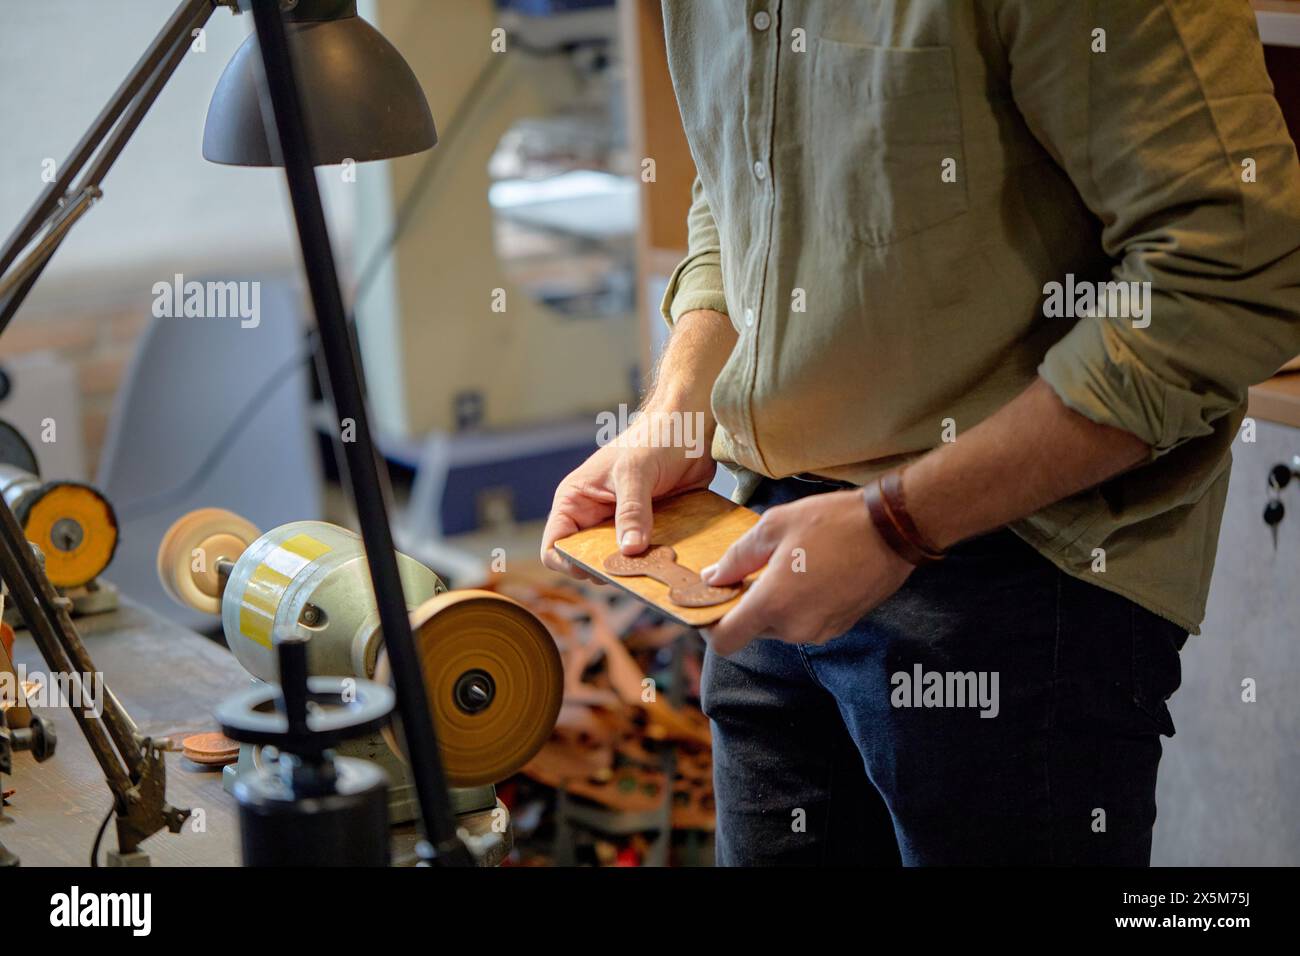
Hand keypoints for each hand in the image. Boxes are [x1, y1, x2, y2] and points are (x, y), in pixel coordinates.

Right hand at [541, 409, 717, 579]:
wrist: (691, 425)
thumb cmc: (654, 437)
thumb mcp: (636, 472)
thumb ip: (632, 511)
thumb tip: (629, 550)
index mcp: (575, 501)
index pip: (555, 546)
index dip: (568, 563)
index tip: (598, 569)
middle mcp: (594, 517)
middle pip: (588, 560)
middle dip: (607, 569)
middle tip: (634, 572)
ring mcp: (622, 525)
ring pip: (619, 562)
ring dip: (636, 568)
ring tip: (655, 567)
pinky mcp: (649, 529)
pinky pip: (647, 556)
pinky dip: (657, 561)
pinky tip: (671, 562)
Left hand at [701, 488, 914, 655]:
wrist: (892, 530)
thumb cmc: (833, 522)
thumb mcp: (774, 526)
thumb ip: (737, 557)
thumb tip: (712, 577)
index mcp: (773, 604)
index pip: (724, 641)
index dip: (709, 627)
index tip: (712, 604)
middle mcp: (794, 627)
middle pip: (751, 630)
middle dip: (745, 605)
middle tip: (752, 570)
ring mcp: (819, 631)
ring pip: (778, 627)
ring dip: (773, 604)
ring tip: (787, 566)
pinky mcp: (839, 627)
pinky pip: (803, 623)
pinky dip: (797, 605)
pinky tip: (808, 574)